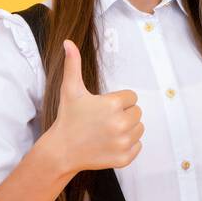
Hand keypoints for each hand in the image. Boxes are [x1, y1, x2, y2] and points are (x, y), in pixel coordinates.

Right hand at [45, 39, 143, 172]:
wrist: (61, 151)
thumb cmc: (68, 118)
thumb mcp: (70, 90)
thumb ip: (73, 64)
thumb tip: (68, 42)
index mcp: (113, 104)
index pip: (132, 97)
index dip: (117, 101)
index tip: (102, 108)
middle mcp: (121, 124)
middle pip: (137, 112)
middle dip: (124, 114)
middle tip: (104, 120)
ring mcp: (123, 142)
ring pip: (139, 129)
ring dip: (128, 129)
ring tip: (106, 131)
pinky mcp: (124, 158)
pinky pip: (138, 146)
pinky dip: (128, 145)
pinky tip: (110, 143)